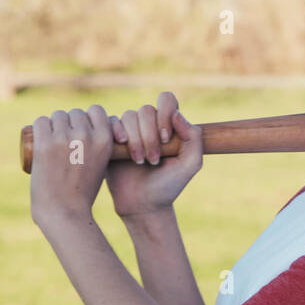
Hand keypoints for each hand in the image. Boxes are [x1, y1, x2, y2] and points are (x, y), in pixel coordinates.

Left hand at [30, 105, 114, 224]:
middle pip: (75, 113)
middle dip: (70, 122)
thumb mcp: (101, 164)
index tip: (83, 128)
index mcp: (105, 140)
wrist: (64, 211)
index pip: (97, 111)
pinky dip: (39, 126)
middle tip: (64, 138)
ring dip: (54, 123)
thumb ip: (98, 146)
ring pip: (57, 116)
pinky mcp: (44, 143)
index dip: (89, 117)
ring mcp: (64, 138)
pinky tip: (39, 135)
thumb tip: (89, 128)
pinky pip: (41, 122)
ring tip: (52, 139)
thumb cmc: (83, 191)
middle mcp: (86, 135)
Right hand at [105, 91, 203, 218]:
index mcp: (168, 125)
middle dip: (150, 136)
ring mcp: (129, 130)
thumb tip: (177, 114)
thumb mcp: (190, 164)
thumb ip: (193, 138)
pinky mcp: (112, 138)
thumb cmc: (168, 185)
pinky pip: (111, 122)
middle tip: (153, 160)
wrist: (143, 204)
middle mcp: (148, 124)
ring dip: (136, 140)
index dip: (165, 114)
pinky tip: (122, 148)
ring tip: (139, 161)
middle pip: (146, 110)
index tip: (167, 139)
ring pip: (128, 116)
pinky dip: (117, 132)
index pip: (166, 100)